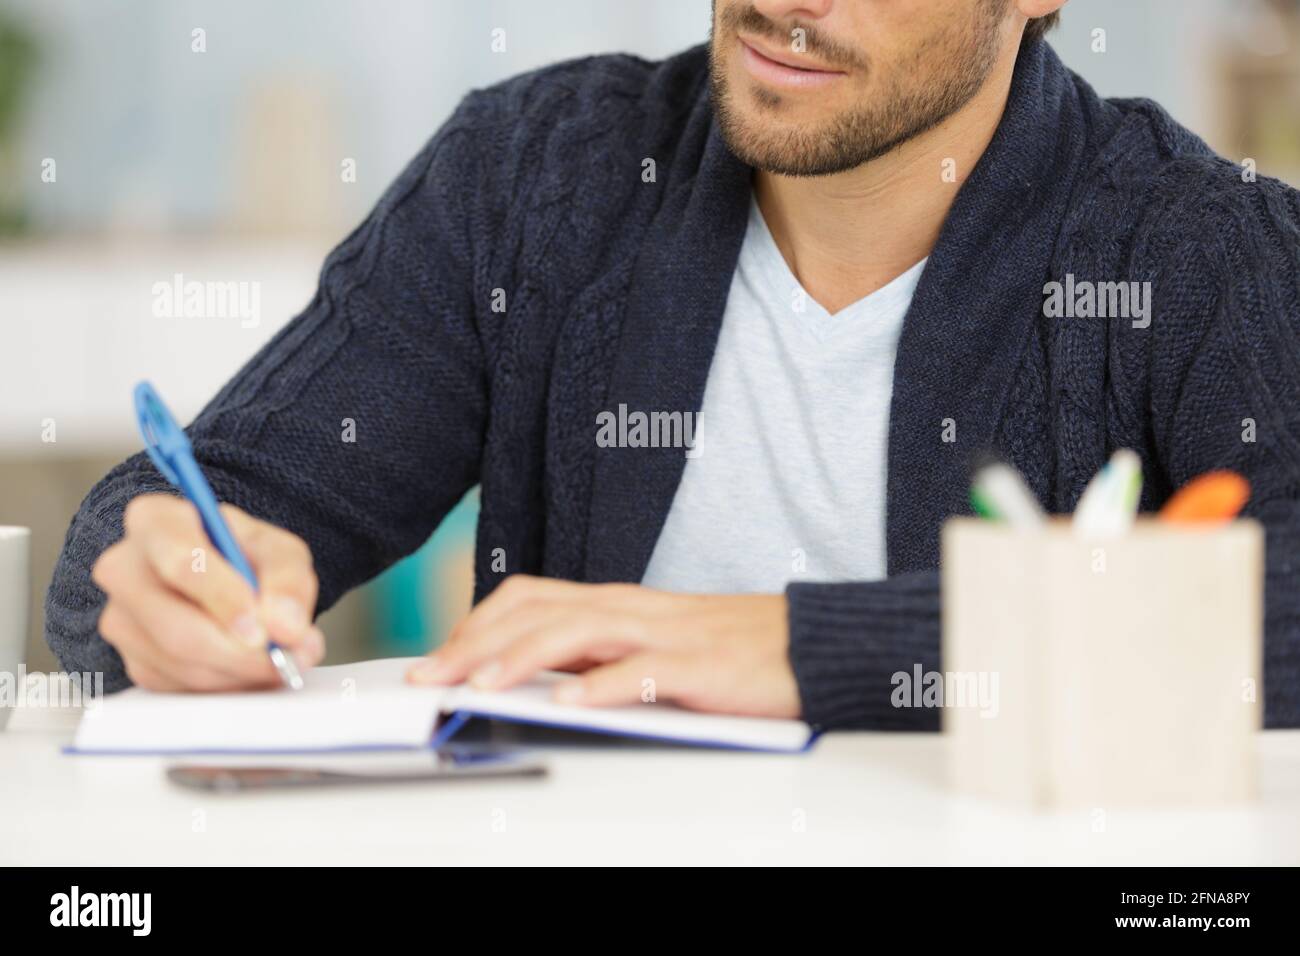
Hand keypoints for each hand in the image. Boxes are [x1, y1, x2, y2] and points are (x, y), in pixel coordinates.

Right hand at [91, 494, 324, 690]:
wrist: (224, 579)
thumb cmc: (244, 556)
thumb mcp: (279, 551)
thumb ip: (288, 581)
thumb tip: (286, 626)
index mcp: (155, 521)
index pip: (180, 561)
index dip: (223, 599)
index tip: (260, 629)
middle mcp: (123, 568)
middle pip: (175, 626)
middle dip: (237, 652)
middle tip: (283, 659)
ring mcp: (120, 617)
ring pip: (179, 663)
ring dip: (237, 671)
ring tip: (277, 659)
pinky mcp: (130, 658)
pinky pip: (178, 685)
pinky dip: (223, 683)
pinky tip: (247, 666)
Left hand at [406, 576, 800, 717]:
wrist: (809, 644)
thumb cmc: (733, 649)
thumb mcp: (653, 645)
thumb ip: (601, 653)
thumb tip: (543, 677)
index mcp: (618, 604)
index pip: (530, 598)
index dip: (476, 625)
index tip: (440, 658)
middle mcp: (632, 610)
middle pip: (538, 610)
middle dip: (475, 642)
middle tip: (431, 676)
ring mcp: (665, 634)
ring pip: (577, 631)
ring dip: (519, 658)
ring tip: (478, 686)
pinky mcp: (699, 665)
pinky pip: (643, 671)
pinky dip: (600, 685)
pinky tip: (569, 702)